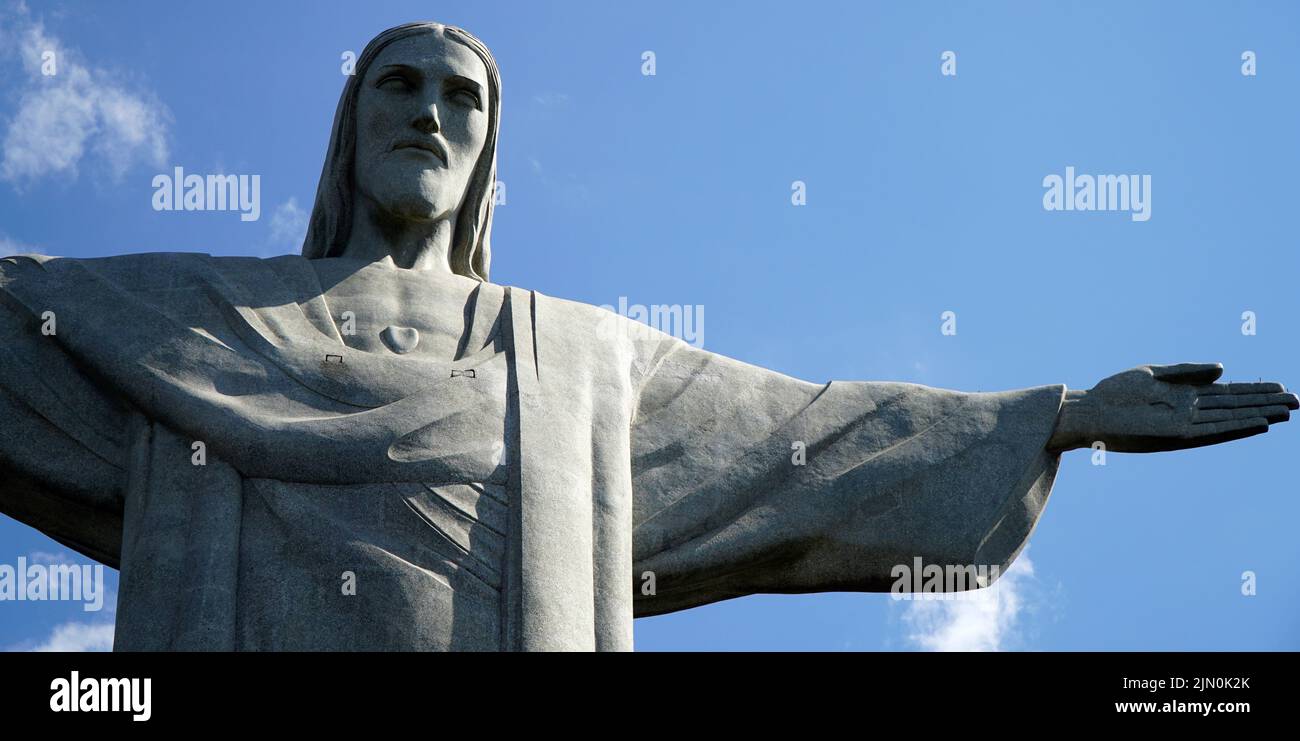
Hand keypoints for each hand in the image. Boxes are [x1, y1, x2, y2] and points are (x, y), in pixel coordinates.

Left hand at [1049, 363, 1297, 452]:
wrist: (1088, 410)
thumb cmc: (1115, 392)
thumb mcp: (1154, 374)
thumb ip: (1189, 371)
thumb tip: (1224, 368)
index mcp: (1186, 395)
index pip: (1228, 393)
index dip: (1254, 391)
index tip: (1282, 386)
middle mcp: (1190, 412)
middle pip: (1236, 407)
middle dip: (1265, 404)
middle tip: (1299, 402)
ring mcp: (1185, 424)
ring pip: (1230, 420)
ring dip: (1257, 416)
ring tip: (1286, 413)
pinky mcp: (1175, 435)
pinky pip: (1212, 432)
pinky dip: (1235, 427)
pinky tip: (1257, 423)